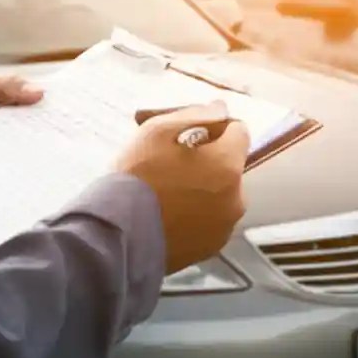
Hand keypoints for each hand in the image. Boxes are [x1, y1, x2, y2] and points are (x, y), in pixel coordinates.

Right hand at [117, 101, 250, 273]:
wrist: (118, 236)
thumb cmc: (136, 178)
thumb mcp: (157, 131)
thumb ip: (196, 114)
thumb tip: (221, 110)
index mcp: (227, 166)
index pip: (240, 132)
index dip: (216, 128)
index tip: (191, 135)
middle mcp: (237, 198)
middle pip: (231, 165)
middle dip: (210, 160)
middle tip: (174, 164)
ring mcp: (226, 226)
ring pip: (223, 193)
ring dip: (206, 187)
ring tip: (170, 192)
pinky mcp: (213, 247)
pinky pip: (213, 219)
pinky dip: (199, 213)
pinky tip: (171, 214)